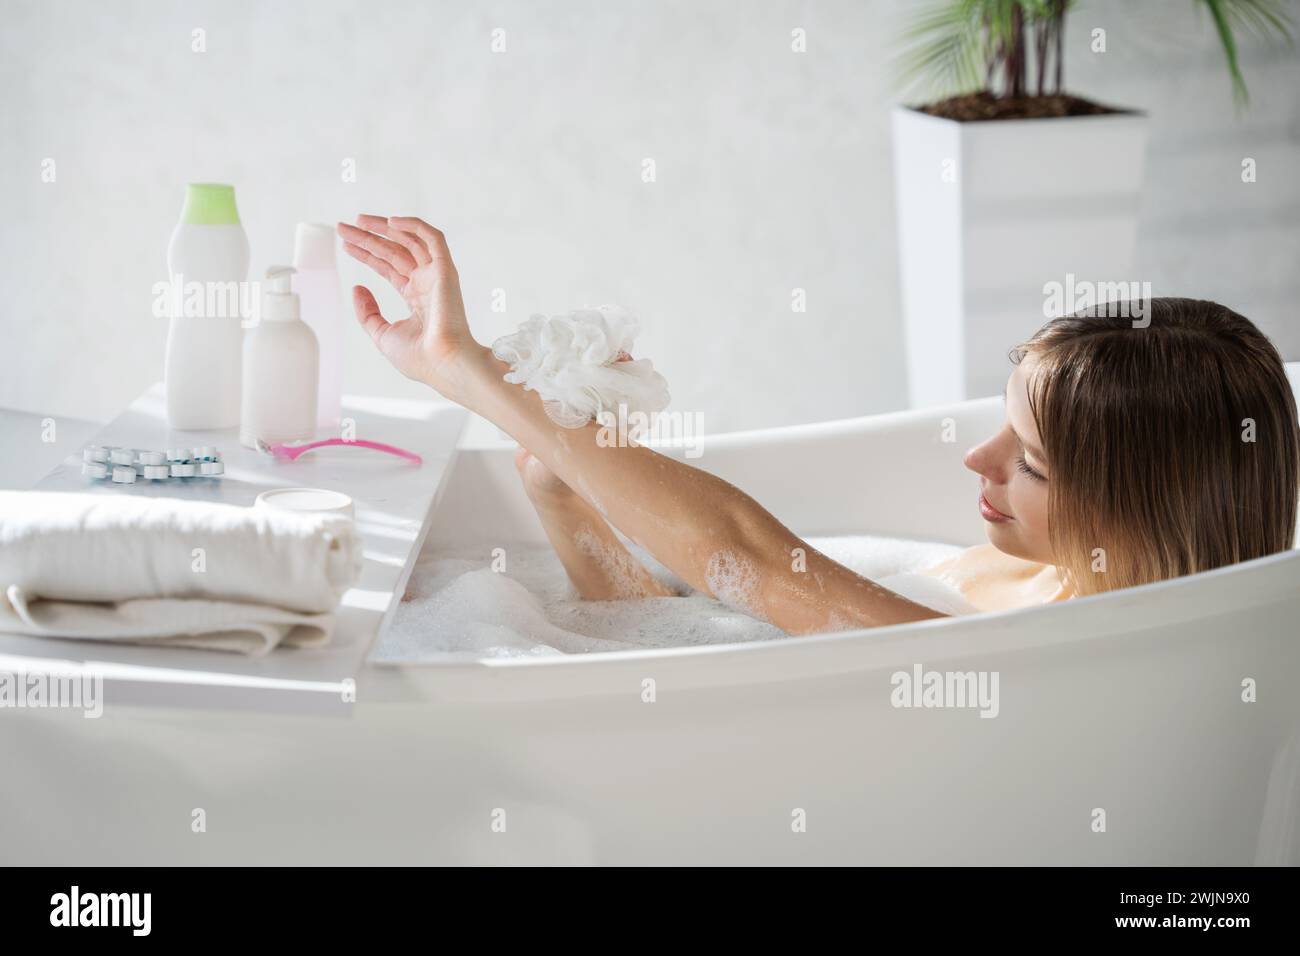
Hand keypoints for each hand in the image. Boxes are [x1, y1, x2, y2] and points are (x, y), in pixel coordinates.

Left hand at [336, 215, 482, 400]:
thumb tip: (358, 288)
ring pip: (410, 241)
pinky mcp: (445, 270)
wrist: (442, 364)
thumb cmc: (419, 358)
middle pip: (394, 251)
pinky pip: (432, 239)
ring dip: (385, 228)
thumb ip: (367, 311)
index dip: (367, 254)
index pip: (388, 267)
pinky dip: (414, 226)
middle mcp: (426, 283)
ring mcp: (436, 276)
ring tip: (359, 221)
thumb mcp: (381, 333)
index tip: (346, 244)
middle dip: (369, 238)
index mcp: (415, 298)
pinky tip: (391, 221)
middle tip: (344, 227)